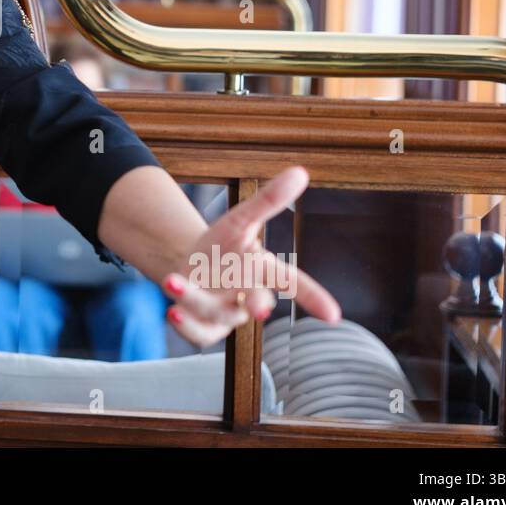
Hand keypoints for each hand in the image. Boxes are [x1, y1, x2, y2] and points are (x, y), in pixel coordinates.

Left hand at [162, 166, 341, 347]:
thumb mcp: (241, 219)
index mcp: (262, 269)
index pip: (292, 282)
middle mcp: (247, 296)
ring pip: (217, 314)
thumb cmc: (224, 246)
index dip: (313, 297)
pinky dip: (185, 326)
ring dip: (194, 300)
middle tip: (260, 310)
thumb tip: (301, 171)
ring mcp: (226, 314)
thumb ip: (268, 200)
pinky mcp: (203, 327)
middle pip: (257, 301)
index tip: (334, 315)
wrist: (191, 266)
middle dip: (259, 304)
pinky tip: (171, 312)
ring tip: (172, 282)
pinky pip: (197, 333)